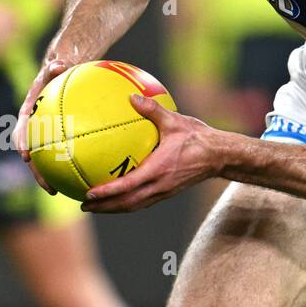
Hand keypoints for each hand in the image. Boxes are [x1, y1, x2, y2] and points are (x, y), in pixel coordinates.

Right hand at [13, 58, 70, 192]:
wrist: (62, 75)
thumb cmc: (58, 71)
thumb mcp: (55, 68)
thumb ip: (54, 68)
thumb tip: (58, 65)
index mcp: (28, 116)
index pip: (21, 133)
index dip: (22, 145)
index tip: (25, 156)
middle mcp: (34, 130)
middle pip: (33, 156)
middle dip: (39, 172)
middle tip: (49, 186)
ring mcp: (46, 137)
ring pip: (48, 160)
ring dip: (53, 176)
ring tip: (65, 191)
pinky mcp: (60, 140)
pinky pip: (65, 154)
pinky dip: (73, 165)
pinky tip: (89, 176)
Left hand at [80, 94, 218, 212]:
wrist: (221, 155)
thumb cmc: (198, 137)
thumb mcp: (176, 121)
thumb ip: (153, 110)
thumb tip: (132, 97)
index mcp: (159, 169)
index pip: (129, 185)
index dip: (108, 192)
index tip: (89, 193)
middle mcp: (160, 184)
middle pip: (127, 203)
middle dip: (104, 207)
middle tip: (84, 205)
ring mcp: (164, 190)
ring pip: (135, 206)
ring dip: (114, 209)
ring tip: (96, 207)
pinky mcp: (168, 191)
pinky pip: (143, 202)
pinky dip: (127, 204)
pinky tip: (120, 198)